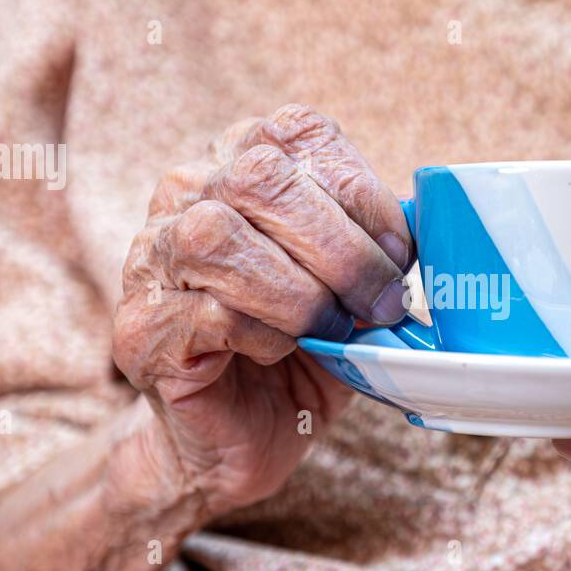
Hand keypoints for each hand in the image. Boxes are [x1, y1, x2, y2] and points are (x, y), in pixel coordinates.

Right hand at [113, 104, 412, 514]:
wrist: (239, 438)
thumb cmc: (301, 354)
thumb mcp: (354, 292)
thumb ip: (378, 251)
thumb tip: (429, 227)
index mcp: (239, 163)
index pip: (295, 133)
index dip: (359, 189)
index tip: (401, 252)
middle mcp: (184, 193)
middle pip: (259, 177)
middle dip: (340, 246)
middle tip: (381, 303)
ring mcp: (152, 257)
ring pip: (220, 239)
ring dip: (300, 293)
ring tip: (331, 330)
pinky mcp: (142, 326)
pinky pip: (207, 312)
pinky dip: (264, 335)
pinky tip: (280, 353)